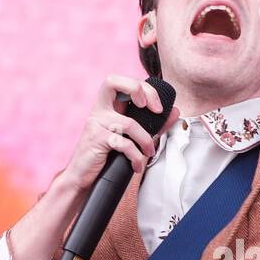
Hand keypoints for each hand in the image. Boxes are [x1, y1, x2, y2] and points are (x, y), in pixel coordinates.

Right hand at [60, 74, 180, 191]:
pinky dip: (135, 157)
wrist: (84, 179)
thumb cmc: (108, 157)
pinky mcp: (95, 140)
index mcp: (107, 106)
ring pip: (128, 123)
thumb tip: (175, 111)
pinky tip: (136, 165)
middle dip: (139, 90)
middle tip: (156, 110)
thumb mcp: (133, 138)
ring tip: (148, 153)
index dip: (141, 87)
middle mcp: (99, 110)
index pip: (120, 81)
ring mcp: (95, 123)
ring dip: (145, 140)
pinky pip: (123, 144)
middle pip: (112, 81)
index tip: (157, 107)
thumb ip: (153, 124)